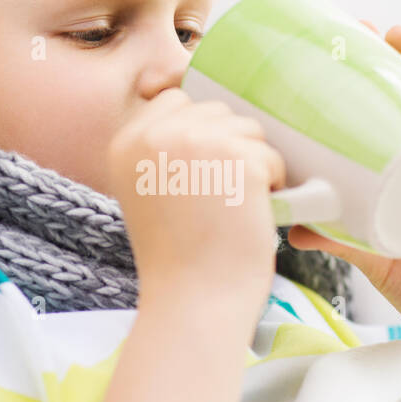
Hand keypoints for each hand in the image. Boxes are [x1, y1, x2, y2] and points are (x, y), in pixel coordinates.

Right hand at [108, 87, 284, 314]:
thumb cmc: (177, 255)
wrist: (194, 300)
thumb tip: (203, 106)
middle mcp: (158, 135)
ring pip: (249, 130)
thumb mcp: (147, 191)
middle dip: (229, 150)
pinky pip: (272, 156)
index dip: (199, 135)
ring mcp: (200, 144)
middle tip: (218, 200)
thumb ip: (162, 147)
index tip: (200, 178)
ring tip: (234, 209)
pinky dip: (272, 186)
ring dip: (252, 166)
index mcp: (127, 142)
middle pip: (217, 112)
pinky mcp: (240, 160)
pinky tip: (250, 215)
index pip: (177, 101)